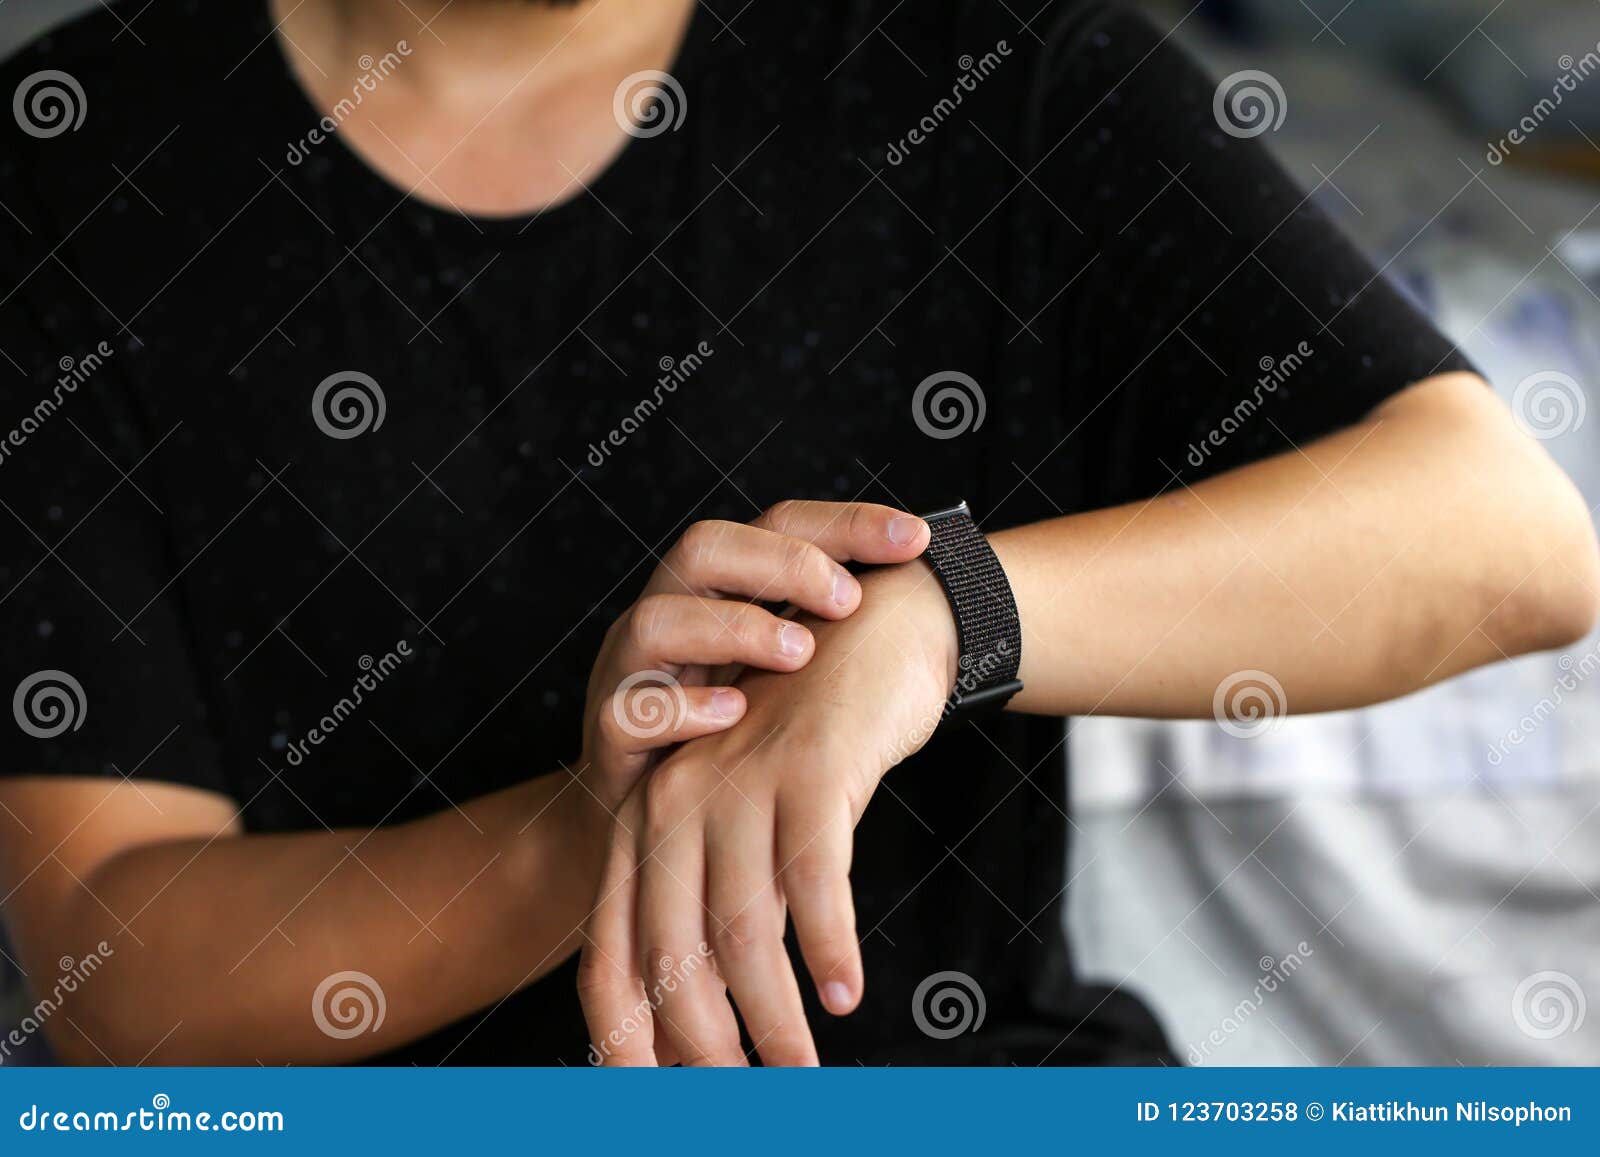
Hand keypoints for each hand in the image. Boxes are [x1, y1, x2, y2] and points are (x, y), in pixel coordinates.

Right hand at [576, 501, 931, 815]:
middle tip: (849, 599)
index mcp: (717, 589)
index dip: (844, 522)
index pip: (774, 524)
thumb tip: (928, 594)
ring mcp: (630, 672)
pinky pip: (629, 709)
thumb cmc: (735, 739)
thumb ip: (830, 633)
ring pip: (658, 619)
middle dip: (784, 564)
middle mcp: (668, 612)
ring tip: (800, 651)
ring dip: (734, 628)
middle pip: (706, 546)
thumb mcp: (785, 676)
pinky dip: (683, 708)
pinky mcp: (608, 736)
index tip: (915, 537)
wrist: (648, 829)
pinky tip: (735, 713)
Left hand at [577, 561, 957, 1065]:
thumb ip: (724, 906)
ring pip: (743, 928)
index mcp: (648, 822)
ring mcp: (738, 781)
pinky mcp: (807, 768)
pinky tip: (846, 991)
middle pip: (670, 953)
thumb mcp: (750, 823)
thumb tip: (717, 1017)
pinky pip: (814, 879)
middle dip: (704, 1044)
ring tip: (802, 1073)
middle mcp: (676, 802)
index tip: (649, 1095)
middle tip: (744, 1101)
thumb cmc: (811, 745)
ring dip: (774, 1016)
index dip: (622, 1034)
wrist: (873, 632)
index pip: (611, 950)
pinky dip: (830, 945)